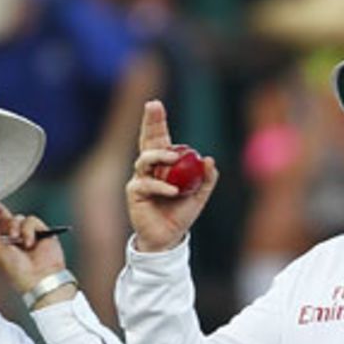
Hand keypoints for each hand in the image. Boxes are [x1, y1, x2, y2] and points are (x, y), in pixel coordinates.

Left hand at [0, 200, 73, 299]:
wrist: (39, 279)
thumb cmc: (17, 272)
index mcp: (2, 242)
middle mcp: (15, 237)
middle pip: (5, 216)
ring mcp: (29, 234)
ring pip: (19, 218)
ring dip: (16, 227)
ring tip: (18, 241)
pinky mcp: (42, 232)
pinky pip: (32, 221)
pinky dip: (29, 230)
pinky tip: (30, 243)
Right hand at [127, 99, 217, 253]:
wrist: (168, 238)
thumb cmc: (180, 215)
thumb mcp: (199, 195)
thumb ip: (206, 178)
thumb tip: (209, 159)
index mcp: (163, 164)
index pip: (159, 137)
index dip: (157, 121)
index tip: (155, 104)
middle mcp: (149, 168)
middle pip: (146, 140)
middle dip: (149, 122)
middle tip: (152, 106)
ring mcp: (140, 179)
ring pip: (145, 159)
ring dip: (159, 155)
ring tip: (173, 158)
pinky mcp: (135, 193)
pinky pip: (146, 184)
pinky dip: (161, 186)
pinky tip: (173, 191)